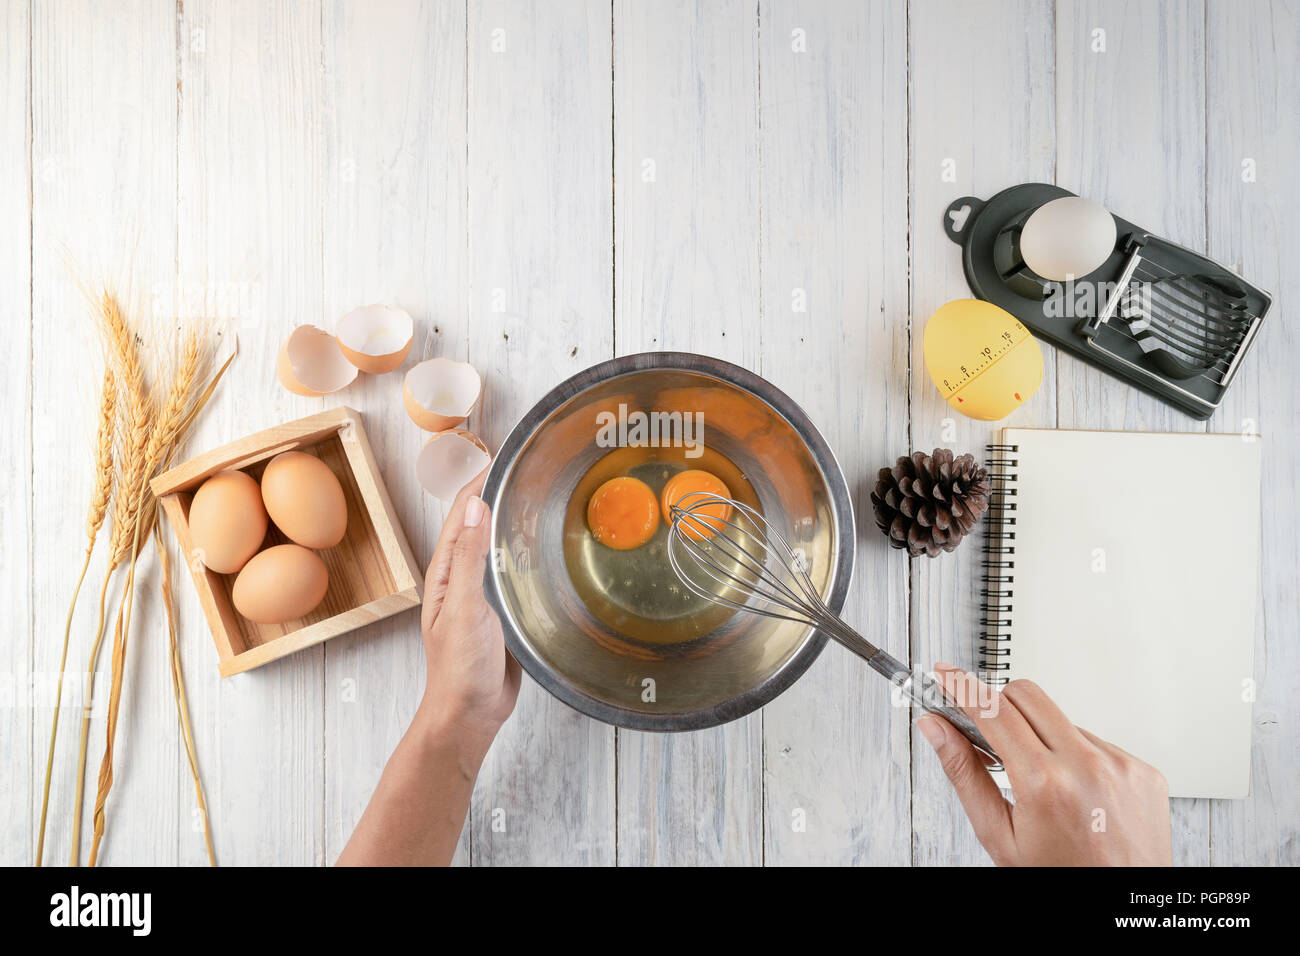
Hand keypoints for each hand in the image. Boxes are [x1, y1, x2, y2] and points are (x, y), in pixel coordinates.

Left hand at [417, 470, 521, 758]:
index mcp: (446, 572)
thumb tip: (475, 507)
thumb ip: (470, 559)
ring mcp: (482, 594)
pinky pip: (514, 573)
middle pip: (481, 524)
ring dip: (515, 522)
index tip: (504, 455)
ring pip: (499, 547)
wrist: (469, 715)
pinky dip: (527, 553)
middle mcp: (462, 577)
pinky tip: (546, 549)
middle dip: (500, 493)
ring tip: (542, 497)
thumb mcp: (466, 608)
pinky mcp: (502, 611)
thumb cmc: (460, 669)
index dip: (481, 481)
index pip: (463, 513)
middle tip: (530, 467)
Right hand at [918, 663, 1171, 865]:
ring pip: (1062, 719)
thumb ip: (964, 774)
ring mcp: (1121, 765)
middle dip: (998, 704)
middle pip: (1027, 696)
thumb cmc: (1059, 879)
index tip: (945, 674)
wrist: (1120, 909)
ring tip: (1042, 784)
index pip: (993, 710)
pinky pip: (1097, 742)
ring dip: (1041, 737)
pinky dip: (1076, 757)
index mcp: (1044, 784)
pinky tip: (1076, 793)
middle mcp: (1087, 766)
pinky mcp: (1142, 770)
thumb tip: (935, 728)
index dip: (962, 686)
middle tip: (986, 732)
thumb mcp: (999, 836)